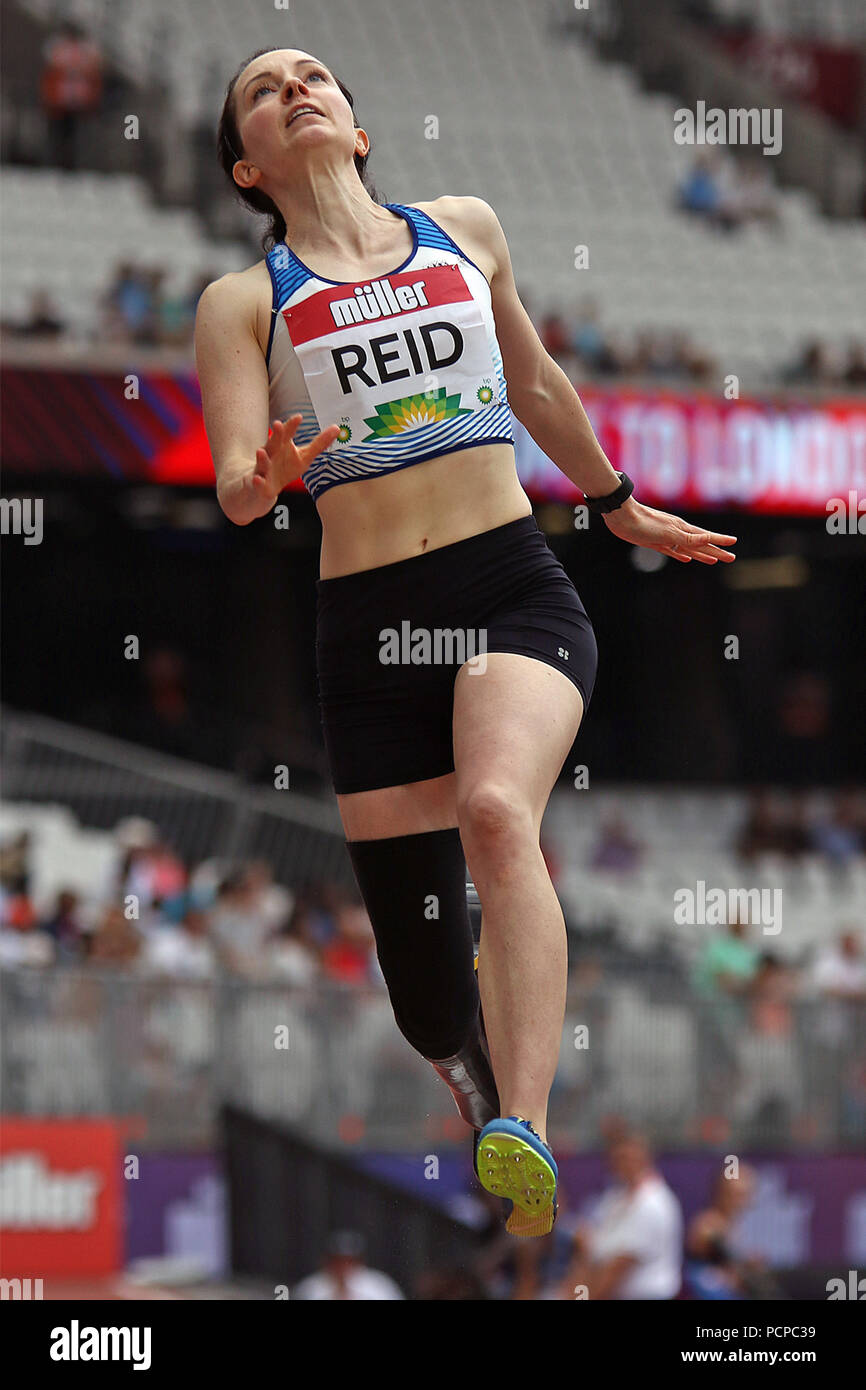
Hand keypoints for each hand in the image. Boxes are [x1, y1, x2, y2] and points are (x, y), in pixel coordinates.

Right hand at [250, 414, 339, 510]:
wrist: (264, 487)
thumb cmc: (285, 468)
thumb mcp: (304, 456)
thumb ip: (319, 443)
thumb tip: (336, 429)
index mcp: (282, 446)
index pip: (286, 433)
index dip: (291, 425)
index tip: (299, 417)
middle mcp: (271, 455)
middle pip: (273, 443)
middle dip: (275, 434)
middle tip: (278, 424)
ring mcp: (264, 469)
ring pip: (262, 462)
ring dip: (262, 457)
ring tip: (261, 451)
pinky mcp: (260, 484)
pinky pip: (258, 483)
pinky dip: (257, 481)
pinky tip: (257, 479)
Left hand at [602, 497, 736, 563]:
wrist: (622, 516)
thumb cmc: (645, 523)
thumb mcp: (668, 533)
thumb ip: (687, 538)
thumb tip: (708, 539)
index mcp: (682, 529)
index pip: (706, 537)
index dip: (720, 541)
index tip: (734, 543)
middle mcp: (677, 533)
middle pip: (701, 545)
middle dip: (716, 551)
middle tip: (731, 558)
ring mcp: (667, 538)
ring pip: (689, 549)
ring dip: (701, 555)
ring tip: (713, 560)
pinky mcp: (655, 542)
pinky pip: (673, 551)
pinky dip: (681, 555)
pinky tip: (686, 559)